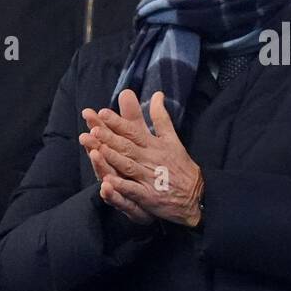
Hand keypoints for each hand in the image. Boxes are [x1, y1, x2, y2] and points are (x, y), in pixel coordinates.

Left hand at [81, 89, 202, 226]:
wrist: (196, 194)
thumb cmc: (181, 166)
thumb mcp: (172, 138)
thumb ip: (161, 117)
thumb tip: (157, 94)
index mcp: (153, 145)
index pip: (133, 131)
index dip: (117, 122)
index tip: (102, 113)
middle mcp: (149, 160)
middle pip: (127, 147)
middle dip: (109, 138)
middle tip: (94, 129)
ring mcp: (148, 178)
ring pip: (127, 167)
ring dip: (112, 159)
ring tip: (95, 150)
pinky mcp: (148, 196)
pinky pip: (132, 191)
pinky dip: (121, 187)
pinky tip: (107, 183)